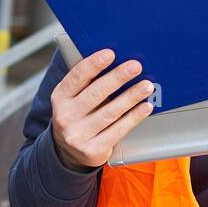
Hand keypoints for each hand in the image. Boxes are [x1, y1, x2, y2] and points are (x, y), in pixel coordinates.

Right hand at [50, 48, 155, 168]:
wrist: (69, 152)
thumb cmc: (78, 115)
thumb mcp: (74, 98)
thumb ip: (88, 81)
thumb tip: (117, 60)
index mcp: (60, 97)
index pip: (76, 77)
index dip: (93, 64)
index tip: (110, 54)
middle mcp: (66, 116)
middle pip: (96, 93)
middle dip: (118, 77)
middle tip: (135, 66)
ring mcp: (78, 135)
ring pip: (110, 112)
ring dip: (131, 97)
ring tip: (147, 86)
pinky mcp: (93, 150)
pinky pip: (118, 130)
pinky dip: (134, 117)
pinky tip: (145, 107)